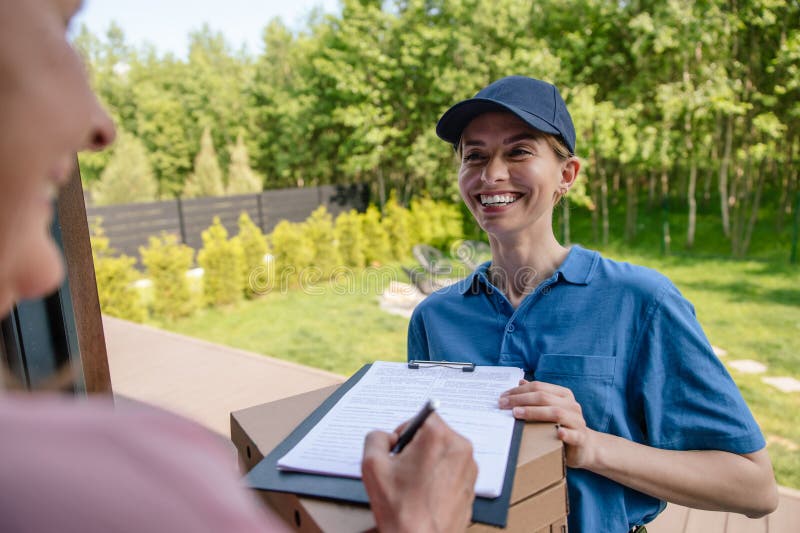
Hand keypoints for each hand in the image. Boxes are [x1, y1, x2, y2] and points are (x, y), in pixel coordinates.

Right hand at [361, 412, 476, 532]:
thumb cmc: (401, 509)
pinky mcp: (472, 483)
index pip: (421, 416)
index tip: (400, 451)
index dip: (405, 433)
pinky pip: (452, 469)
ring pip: (444, 451)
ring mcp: (469, 466)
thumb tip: (387, 436)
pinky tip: (427, 494)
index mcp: (438, 436)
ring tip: (416, 485)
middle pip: (434, 433)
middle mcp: (459, 447)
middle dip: (417, 447)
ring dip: (429, 461)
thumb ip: (376, 437)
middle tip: (405, 471)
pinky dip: (440, 476)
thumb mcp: (372, 465)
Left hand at [499, 379, 596, 468]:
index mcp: (563, 395)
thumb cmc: (562, 426)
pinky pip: (573, 435)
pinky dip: (565, 433)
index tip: (502, 397)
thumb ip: (537, 396)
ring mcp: (577, 421)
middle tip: (503, 405)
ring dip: (534, 412)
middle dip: (521, 400)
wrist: (584, 448)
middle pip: (544, 398)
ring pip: (556, 413)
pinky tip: (558, 433)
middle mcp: (571, 405)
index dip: (519, 391)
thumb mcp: (550, 409)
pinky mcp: (581, 438)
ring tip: (517, 413)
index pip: (539, 387)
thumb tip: (520, 382)